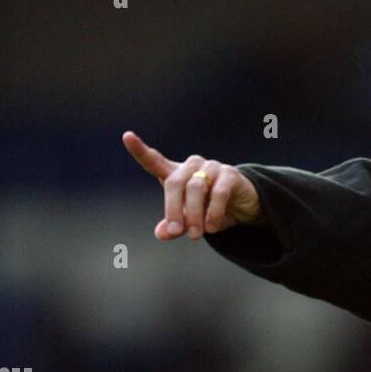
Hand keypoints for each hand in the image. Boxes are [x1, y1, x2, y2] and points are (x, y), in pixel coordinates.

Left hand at [122, 130, 261, 240]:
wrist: (243, 207)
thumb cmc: (209, 210)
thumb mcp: (190, 221)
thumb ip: (174, 226)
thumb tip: (161, 234)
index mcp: (177, 174)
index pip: (154, 160)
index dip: (140, 150)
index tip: (127, 136)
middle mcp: (192, 166)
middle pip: (175, 182)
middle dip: (174, 209)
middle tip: (177, 231)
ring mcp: (211, 168)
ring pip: (196, 188)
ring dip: (194, 214)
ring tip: (195, 234)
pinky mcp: (230, 175)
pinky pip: (218, 192)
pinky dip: (213, 212)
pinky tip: (211, 227)